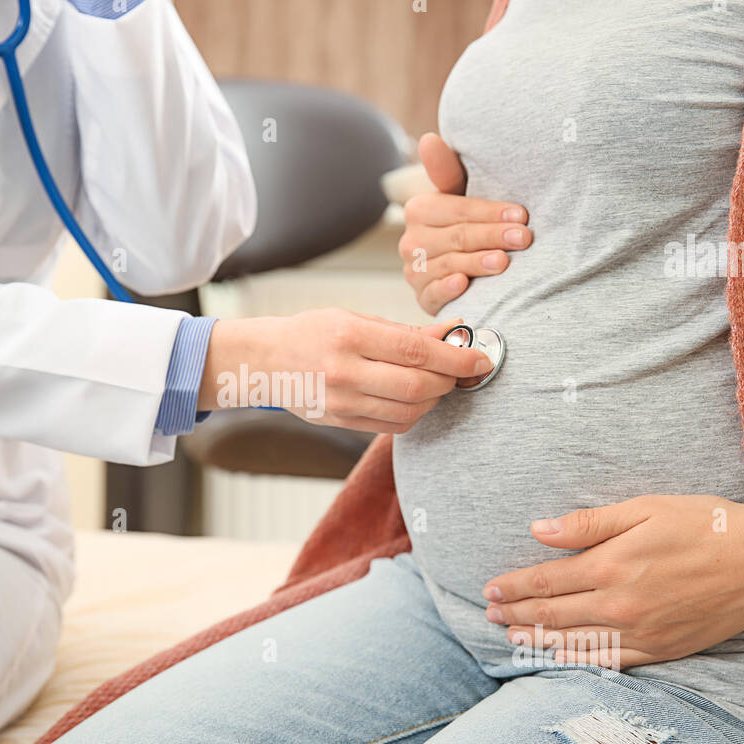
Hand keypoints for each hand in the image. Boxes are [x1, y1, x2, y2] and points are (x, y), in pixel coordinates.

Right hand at [198, 310, 491, 432]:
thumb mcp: (354, 317)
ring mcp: (341, 403)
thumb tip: (450, 333)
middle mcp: (343, 372)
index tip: (478, 356)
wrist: (265, 362)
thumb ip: (402, 331)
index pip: (414, 350)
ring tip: (440, 383)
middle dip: (450, 380)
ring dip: (435, 399)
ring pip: (408, 411)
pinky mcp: (342, 423)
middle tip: (463, 370)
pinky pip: (392, 426)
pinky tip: (416, 399)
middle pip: (416, 386)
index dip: (453, 356)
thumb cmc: (311, 333)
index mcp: (348, 335)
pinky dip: (415, 414)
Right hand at [399, 133, 531, 315]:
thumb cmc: (470, 223)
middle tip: (523, 238)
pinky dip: (448, 289)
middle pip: (456, 237)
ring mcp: (414, 271)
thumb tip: (428, 139)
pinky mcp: (422, 297)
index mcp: (418, 210)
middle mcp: (410, 241)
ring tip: (504, 262)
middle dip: (492, 236)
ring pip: (448, 265)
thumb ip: (447, 169)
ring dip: (477, 263)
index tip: (521, 214)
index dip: (490, 212)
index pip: (456, 210)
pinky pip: (432, 293)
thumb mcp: (462, 194)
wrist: (466, 265)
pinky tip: (464, 284)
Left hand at [481, 486, 743, 668]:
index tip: (490, 589)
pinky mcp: (664, 649)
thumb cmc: (706, 524)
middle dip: (517, 614)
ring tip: (511, 636)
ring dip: (538, 639)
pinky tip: (559, 657)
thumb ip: (589, 524)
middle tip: (490, 615)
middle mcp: (622, 605)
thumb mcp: (644, 508)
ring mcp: (643, 632)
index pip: (547, 580)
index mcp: (613, 566)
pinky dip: (579, 660)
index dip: (514, 586)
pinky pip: (611, 661)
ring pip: (576, 641)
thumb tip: (538, 529)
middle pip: (554, 613)